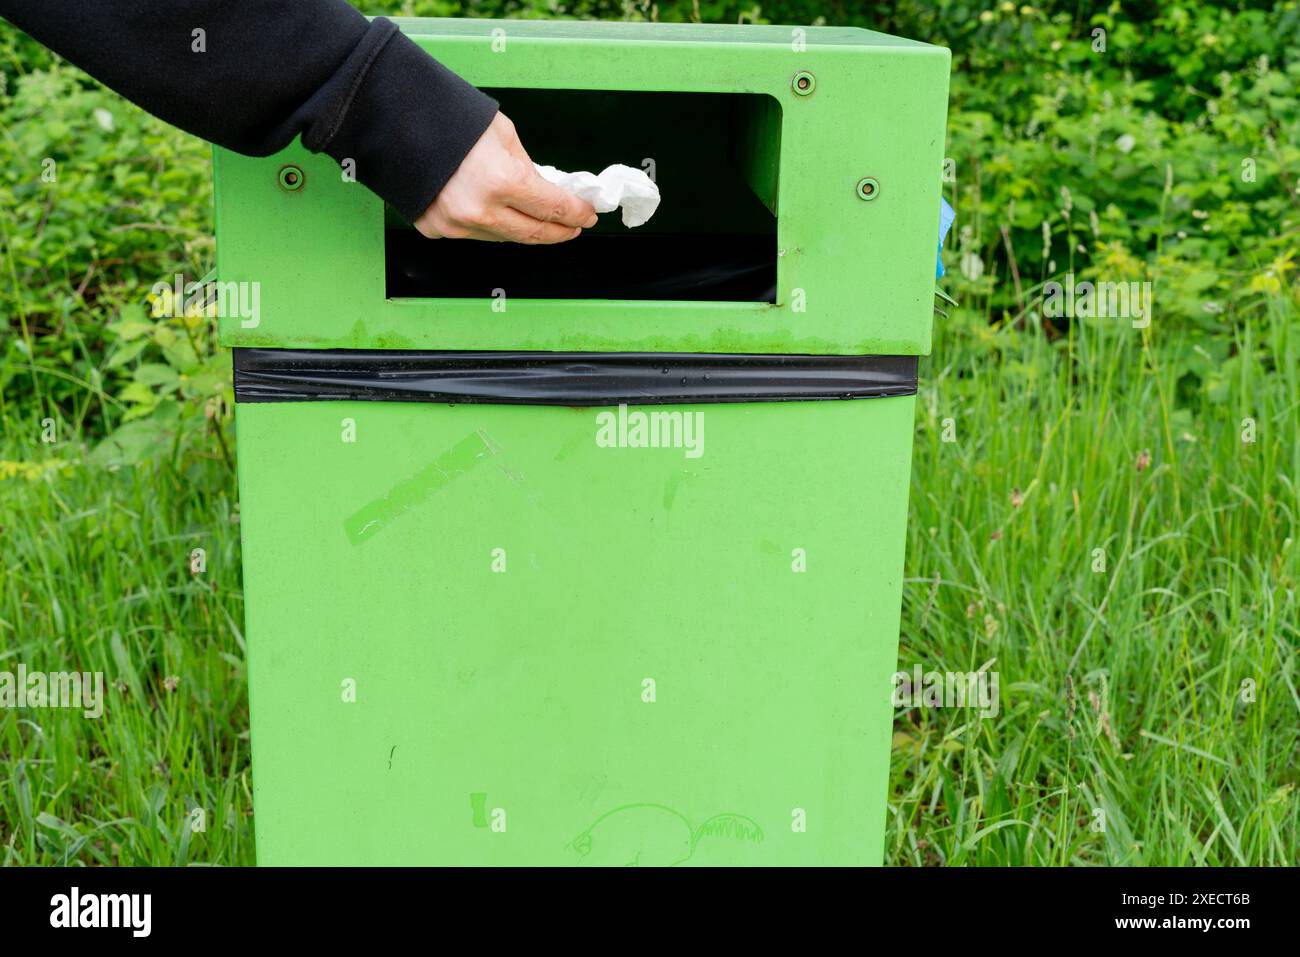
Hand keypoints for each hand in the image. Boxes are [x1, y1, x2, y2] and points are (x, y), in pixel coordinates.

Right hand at [415, 112, 596, 242]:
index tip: (587, 215)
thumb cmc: (448, 118)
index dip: (575, 214)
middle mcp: (480, 212)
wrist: (392, 120)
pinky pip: (474, 234)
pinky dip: (491, 226)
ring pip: (505, 238)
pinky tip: (498, 214)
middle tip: (572, 227)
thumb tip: (543, 192)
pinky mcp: (436, 229)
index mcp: (503, 183)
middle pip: (533, 234)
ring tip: (538, 220)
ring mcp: (456, 226)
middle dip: (558, 232)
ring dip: (525, 229)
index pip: (553, 209)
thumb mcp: (503, 135)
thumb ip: (527, 169)